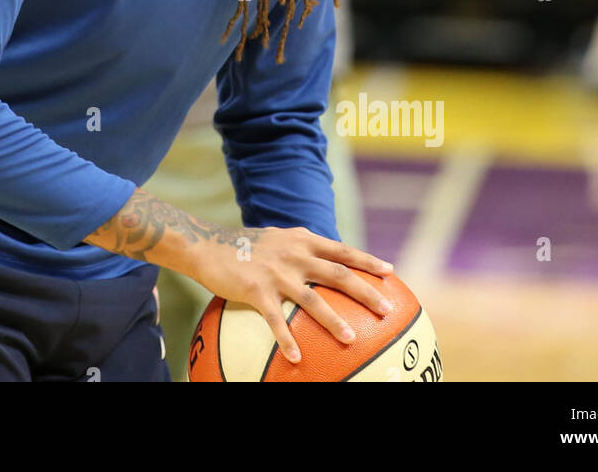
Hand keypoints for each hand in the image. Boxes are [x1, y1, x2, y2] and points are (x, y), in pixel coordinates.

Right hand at [187, 225, 394, 364]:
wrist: (207, 245)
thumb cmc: (244, 245)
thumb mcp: (278, 238)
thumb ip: (301, 246)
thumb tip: (325, 258)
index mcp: (301, 240)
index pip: (341, 250)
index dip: (366, 261)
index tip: (390, 272)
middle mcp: (294, 254)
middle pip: (338, 274)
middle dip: (365, 292)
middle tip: (386, 310)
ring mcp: (276, 273)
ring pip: (313, 300)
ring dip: (334, 321)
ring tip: (352, 339)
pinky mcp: (256, 290)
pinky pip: (276, 320)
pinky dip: (287, 340)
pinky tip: (296, 359)